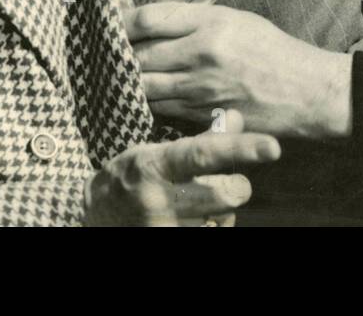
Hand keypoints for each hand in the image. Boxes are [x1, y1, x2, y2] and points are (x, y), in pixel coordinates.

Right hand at [83, 109, 279, 225]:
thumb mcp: (157, 152)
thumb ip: (202, 139)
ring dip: (219, 213)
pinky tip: (190, 221)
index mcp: (154, 167)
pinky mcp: (169, 244)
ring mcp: (164, 231)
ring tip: (192, 206)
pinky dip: (210, 227)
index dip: (240, 149)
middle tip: (219, 181)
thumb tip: (238, 118)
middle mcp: (158, 203)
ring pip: (223, 220)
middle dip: (234, 186)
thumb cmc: (130, 178)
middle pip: (228, 194)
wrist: (89, 218)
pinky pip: (214, 233)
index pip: (203, 154)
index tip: (272, 147)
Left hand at [125, 3, 352, 140]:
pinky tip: (140, 95)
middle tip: (105, 51)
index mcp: (213, 23)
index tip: (113, 22)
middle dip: (119, 53)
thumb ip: (198, 20)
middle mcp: (203, 54)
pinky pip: (161, 107)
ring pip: (145, 85)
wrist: (305, 91)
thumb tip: (156, 22)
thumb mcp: (239, 20)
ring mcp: (201, 88)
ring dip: (127, 80)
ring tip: (114, 75)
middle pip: (141, 54)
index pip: (152, 18)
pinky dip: (147, 100)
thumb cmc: (273, 51)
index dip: (124, 21)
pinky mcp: (202, 115)